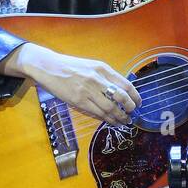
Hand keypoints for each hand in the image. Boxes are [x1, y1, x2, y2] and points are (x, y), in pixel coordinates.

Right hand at [2, 43, 141, 125]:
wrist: (49, 67)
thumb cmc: (71, 67)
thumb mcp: (92, 66)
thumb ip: (106, 77)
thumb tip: (122, 91)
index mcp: (103, 69)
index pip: (126, 84)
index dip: (135, 96)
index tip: (139, 103)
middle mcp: (97, 79)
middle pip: (122, 98)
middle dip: (130, 108)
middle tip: (132, 114)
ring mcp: (88, 91)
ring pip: (110, 108)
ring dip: (120, 117)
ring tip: (125, 121)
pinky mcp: (79, 101)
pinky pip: (97, 113)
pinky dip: (107, 119)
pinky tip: (112, 121)